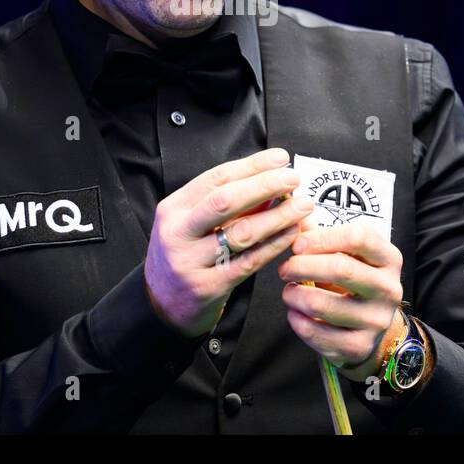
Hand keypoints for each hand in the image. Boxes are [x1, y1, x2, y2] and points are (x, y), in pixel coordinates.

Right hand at [144, 147, 316, 337]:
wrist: (161, 303)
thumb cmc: (183, 255)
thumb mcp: (192, 223)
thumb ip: (227, 204)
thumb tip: (269, 180)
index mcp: (173, 208)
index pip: (217, 178)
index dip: (252, 166)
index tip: (280, 159)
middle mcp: (178, 232)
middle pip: (226, 201)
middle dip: (264, 185)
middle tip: (293, 178)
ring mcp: (190, 261)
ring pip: (241, 233)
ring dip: (277, 216)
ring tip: (302, 206)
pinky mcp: (208, 287)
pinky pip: (249, 261)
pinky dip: (274, 244)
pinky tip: (291, 233)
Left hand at [276, 216, 405, 382]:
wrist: (370, 327)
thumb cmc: (353, 282)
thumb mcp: (346, 254)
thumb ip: (321, 234)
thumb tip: (294, 213)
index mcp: (389, 259)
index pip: (358, 237)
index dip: (322, 238)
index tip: (297, 244)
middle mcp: (389, 289)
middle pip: (340, 269)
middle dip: (302, 266)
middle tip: (285, 269)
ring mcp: (376, 321)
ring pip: (321, 304)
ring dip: (293, 295)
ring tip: (289, 291)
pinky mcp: (359, 347)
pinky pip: (315, 332)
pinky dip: (296, 320)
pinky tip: (296, 312)